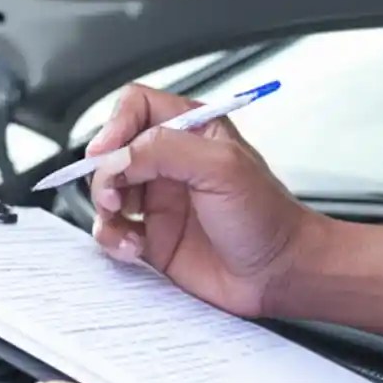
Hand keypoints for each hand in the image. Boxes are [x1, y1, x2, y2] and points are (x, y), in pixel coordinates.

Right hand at [87, 84, 330, 317]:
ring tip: (125, 229)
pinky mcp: (151, 236)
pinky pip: (113, 231)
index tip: (105, 153)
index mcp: (191, 131)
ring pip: (106, 193)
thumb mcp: (222, 168)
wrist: (278, 274)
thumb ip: (166, 151)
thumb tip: (117, 156)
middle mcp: (170, 163)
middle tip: (116, 197)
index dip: (115, 126)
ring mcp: (158, 200)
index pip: (136, 108)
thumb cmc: (266, 218)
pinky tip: (134, 249)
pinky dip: (113, 240)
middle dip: (105, 176)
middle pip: (112, 153)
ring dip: (105, 211)